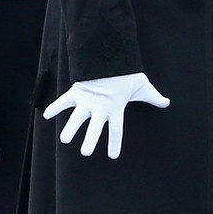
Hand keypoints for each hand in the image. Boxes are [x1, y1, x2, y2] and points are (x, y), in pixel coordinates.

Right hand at [44, 72, 169, 158]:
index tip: (112, 156)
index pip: (115, 131)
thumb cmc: (127, 73)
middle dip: (89, 141)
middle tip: (86, 153)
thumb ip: (153, 96)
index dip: (114, 144)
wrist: (110, 57)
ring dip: (70, 128)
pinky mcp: (77, 91)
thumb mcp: (142, 86)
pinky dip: (54, 107)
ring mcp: (87, 100)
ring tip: (64, 140)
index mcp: (115, 109)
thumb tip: (167, 102)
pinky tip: (45, 115)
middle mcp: (100, 108)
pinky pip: (63, 100)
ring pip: (77, 118)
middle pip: (94, 129)